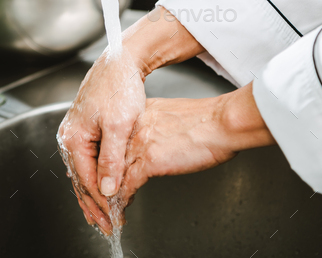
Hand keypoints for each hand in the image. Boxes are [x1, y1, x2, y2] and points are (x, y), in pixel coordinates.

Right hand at [58, 7, 203, 233]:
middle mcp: (70, 135)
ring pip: (83, 170)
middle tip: (107, 224)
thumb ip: (112, 160)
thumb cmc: (119, 87)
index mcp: (74, 137)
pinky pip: (87, 158)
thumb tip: (107, 189)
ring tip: (103, 213)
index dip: (101, 202)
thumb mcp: (120, 126)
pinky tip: (102, 185)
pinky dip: (95, 175)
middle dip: (94, 204)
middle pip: (80, 178)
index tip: (112, 218)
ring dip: (94, 192)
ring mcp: (76, 131)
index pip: (86, 179)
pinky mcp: (85, 127)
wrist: (120, 62)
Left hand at [116, 83, 275, 221]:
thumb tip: (150, 139)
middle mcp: (133, 127)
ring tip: (105, 205)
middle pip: (105, 155)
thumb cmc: (207, 120)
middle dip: (100, 177)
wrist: (223, 122)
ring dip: (107, 193)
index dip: (104, 157)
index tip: (101, 169)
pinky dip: (121, 199)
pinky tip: (119, 207)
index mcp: (138, 114)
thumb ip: (153, 126)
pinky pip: (126, 185)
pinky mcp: (149, 161)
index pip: (111, 137)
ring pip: (111, 172)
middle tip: (97, 191)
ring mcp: (139, 143)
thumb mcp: (169, 115)